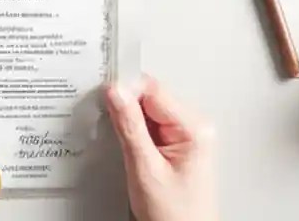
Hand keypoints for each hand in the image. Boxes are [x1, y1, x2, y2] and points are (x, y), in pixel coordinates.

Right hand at [105, 76, 218, 220]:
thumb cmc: (175, 215)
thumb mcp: (145, 168)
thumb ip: (130, 127)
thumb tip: (117, 92)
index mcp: (194, 128)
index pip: (154, 89)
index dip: (126, 90)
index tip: (103, 96)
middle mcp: (194, 127)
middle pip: (150, 97)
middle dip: (125, 107)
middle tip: (109, 125)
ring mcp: (185, 135)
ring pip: (147, 111)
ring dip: (128, 121)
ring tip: (124, 144)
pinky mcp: (175, 144)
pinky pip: (149, 125)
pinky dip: (133, 132)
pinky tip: (130, 148)